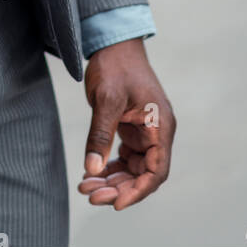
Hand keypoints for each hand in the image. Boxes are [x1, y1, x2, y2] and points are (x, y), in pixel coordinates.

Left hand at [78, 38, 174, 210]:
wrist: (113, 43)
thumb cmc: (115, 65)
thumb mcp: (106, 99)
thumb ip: (101, 134)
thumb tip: (92, 169)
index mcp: (160, 126)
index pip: (156, 170)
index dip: (138, 190)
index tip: (116, 203)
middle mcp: (157, 133)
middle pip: (143, 174)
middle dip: (119, 188)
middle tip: (90, 195)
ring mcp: (145, 133)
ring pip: (133, 169)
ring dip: (112, 181)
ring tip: (86, 188)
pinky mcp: (132, 130)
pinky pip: (125, 158)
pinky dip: (110, 168)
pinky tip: (92, 174)